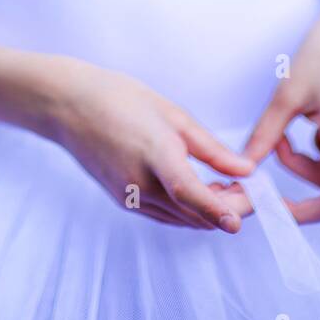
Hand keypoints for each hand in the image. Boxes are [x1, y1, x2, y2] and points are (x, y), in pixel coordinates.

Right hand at [49, 59, 255, 230]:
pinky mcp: (124, 200)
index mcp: (154, 154)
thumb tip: (245, 169)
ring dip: (208, 211)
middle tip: (250, 190)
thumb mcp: (172, 114)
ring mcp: (130, 197)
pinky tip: (201, 190)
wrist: (69, 106)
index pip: (190, 192)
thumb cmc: (120, 99)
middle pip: (192, 213)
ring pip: (181, 218)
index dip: (217, 210)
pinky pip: (165, 214)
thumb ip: (210, 147)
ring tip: (230, 187)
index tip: (241, 219)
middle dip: (227, 209)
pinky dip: (188, 209)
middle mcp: (140, 184)